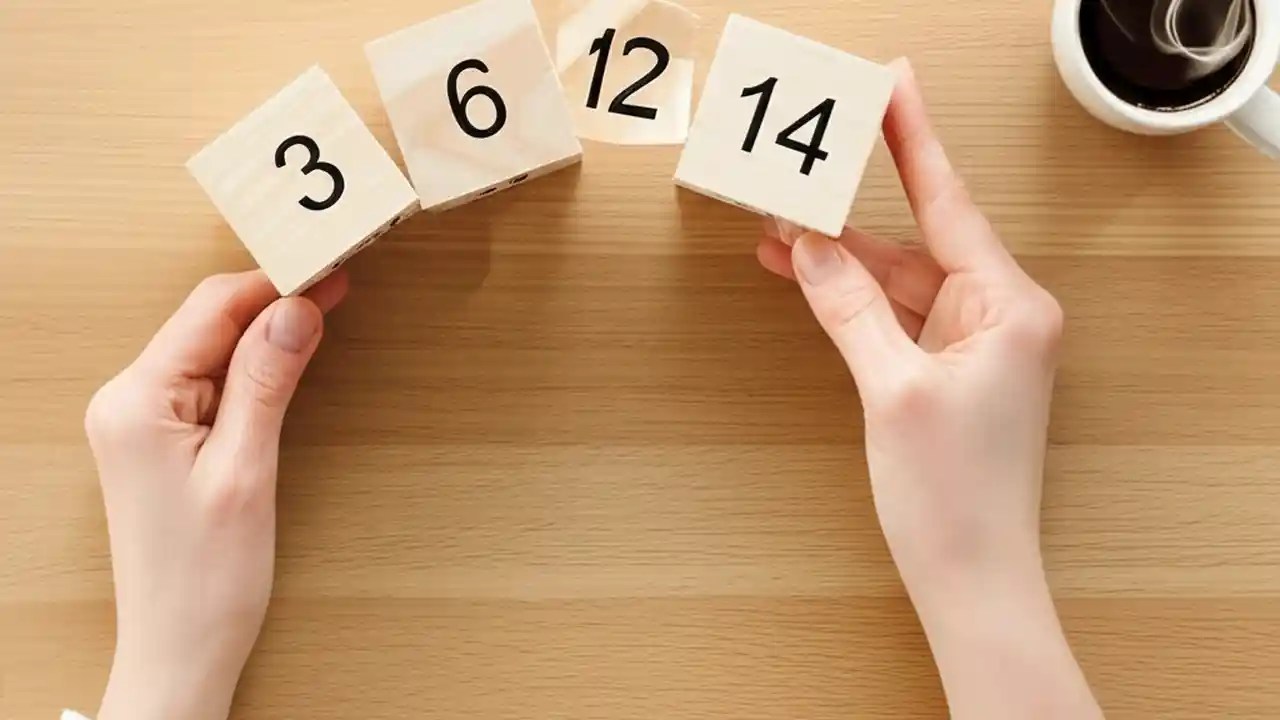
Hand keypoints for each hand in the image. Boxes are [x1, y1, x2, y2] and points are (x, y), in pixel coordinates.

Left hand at [84, 270, 347, 719]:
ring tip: (325, 309)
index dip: (273, 283)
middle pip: (208, 323)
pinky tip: (290, 357)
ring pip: (213, 350)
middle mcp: (128, 401)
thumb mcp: (246, 470)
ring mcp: (142, 421)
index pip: (210, 311)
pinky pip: (212, 383)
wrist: (180, 650)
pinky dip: (254, 367)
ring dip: (267, 332)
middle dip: (274, 301)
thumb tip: (298, 308)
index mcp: (135, 402)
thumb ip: (268, 382)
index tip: (329, 268)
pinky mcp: (162, 440)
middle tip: (339, 282)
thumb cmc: (206, 578)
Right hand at [758, 61, 1100, 718]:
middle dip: (853, 213)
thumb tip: (808, 245)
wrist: (974, 580)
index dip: (915, 139)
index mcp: (1010, 308)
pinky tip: (810, 280)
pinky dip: (856, 302)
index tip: (892, 87)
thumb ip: (847, 307)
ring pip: (902, 282)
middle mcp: (1003, 317)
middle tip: (808, 163)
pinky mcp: (954, 373)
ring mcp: (979, 346)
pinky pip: (899, 317)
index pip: (950, 204)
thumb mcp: (891, 389)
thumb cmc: (955, 499)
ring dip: (843, 263)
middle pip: (919, 241)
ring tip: (779, 231)